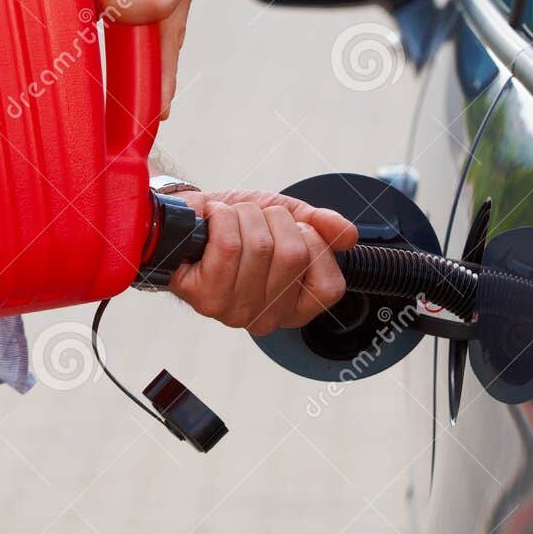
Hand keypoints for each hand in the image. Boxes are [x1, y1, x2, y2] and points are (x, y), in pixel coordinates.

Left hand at [168, 190, 357, 335]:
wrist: (184, 220)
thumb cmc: (235, 225)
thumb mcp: (286, 219)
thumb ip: (322, 227)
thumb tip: (348, 236)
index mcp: (292, 307)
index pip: (330, 286)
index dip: (316, 244)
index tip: (294, 231)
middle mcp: (265, 318)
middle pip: (294, 254)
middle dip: (274, 219)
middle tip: (254, 221)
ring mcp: (234, 311)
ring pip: (260, 244)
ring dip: (245, 215)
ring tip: (230, 221)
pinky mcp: (205, 297)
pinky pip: (229, 244)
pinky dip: (221, 216)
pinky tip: (212, 221)